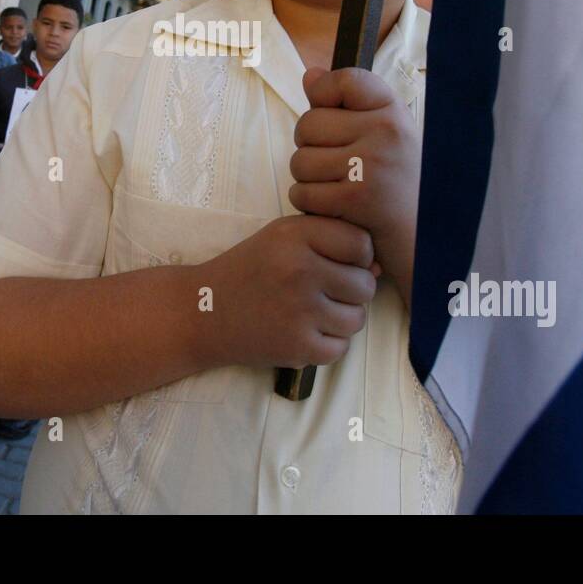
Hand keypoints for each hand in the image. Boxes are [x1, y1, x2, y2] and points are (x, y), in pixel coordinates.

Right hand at [200, 214, 379, 369]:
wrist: (204, 311)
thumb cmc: (249, 270)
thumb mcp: (282, 238)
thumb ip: (329, 241)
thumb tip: (378, 268)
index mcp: (296, 235)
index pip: (361, 243)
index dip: (358, 256)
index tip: (338, 264)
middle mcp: (300, 269)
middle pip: (365, 284)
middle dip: (353, 291)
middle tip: (325, 293)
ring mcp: (299, 310)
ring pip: (357, 319)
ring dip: (343, 319)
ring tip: (314, 313)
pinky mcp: (297, 346)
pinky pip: (341, 348)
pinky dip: (328, 344)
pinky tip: (305, 331)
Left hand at [289, 67, 420, 294]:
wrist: (425, 239)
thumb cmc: (398, 185)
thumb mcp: (384, 136)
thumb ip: (346, 105)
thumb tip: (310, 75)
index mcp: (393, 112)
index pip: (345, 80)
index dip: (324, 93)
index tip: (328, 111)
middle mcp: (385, 131)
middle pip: (308, 124)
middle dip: (309, 147)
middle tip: (334, 165)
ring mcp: (371, 164)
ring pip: (300, 161)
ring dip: (307, 180)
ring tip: (334, 187)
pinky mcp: (356, 198)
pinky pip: (303, 192)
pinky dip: (309, 205)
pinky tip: (333, 208)